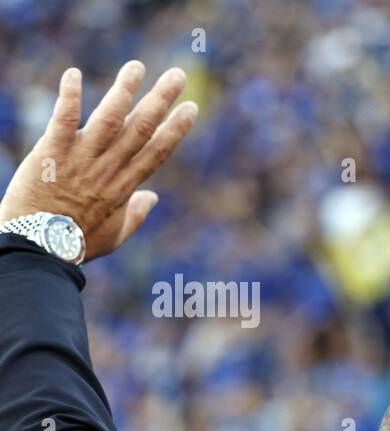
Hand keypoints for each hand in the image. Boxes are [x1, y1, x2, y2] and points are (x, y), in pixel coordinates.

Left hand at [0, 61, 197, 261]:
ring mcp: (80, 159)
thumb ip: (136, 214)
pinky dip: (69, 96)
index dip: (176, 128)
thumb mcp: (114, 235)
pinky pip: (63, 120)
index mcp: (124, 187)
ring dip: (124, 90)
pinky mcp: (51, 152)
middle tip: (178, 75)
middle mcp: (108, 169)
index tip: (191, 108)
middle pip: (140, 129)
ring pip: (108, 119)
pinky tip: (74, 74)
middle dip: (161, 100)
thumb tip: (153, 198)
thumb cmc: (77, 244)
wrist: (38, 247)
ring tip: (137, 66)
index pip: (157, 151)